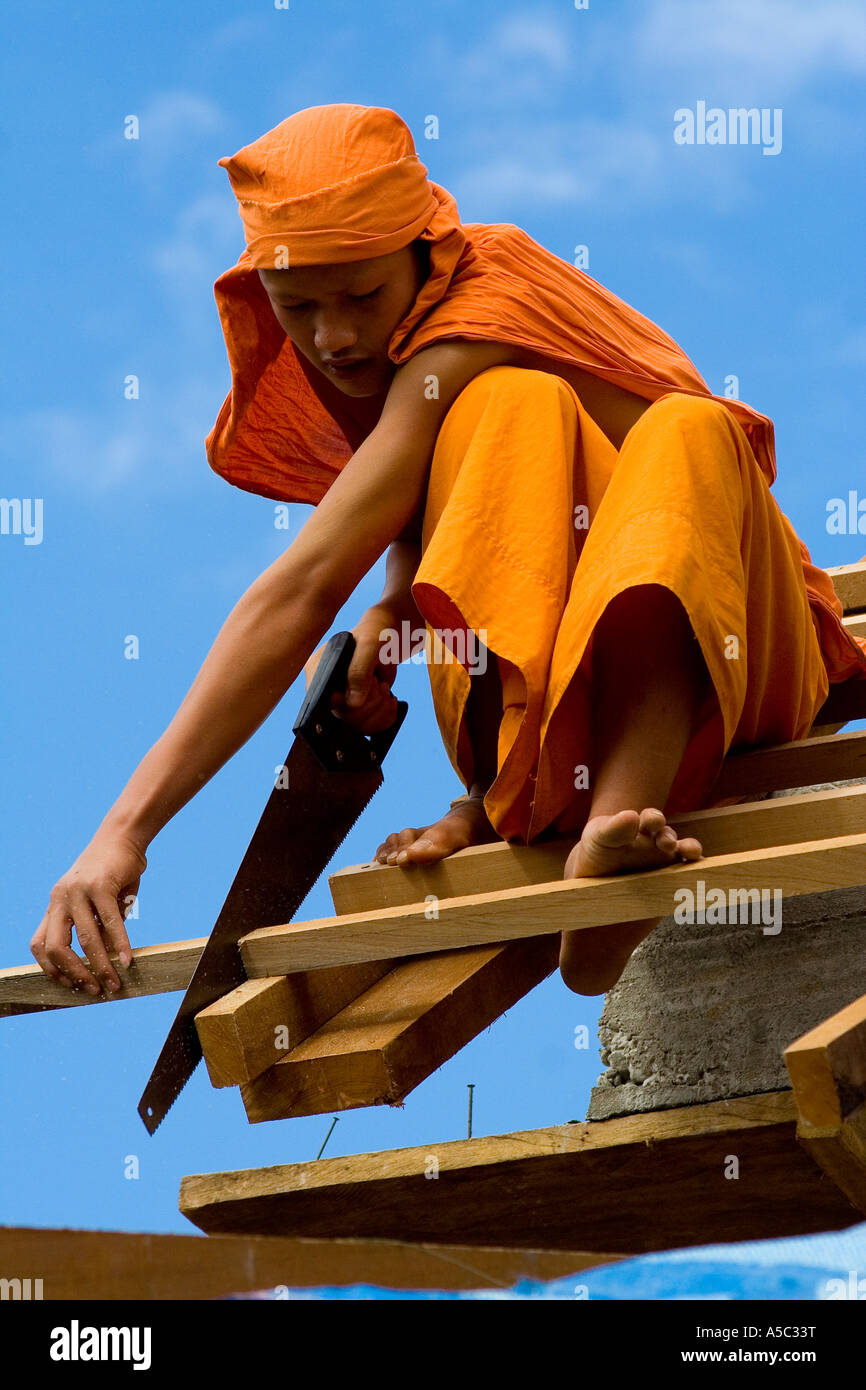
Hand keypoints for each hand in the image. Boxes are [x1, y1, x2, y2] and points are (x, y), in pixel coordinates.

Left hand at [30, 831, 147, 993]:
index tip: (70, 984)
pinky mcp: (100, 885)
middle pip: (56, 947)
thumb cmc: (112, 872)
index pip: (39, 944)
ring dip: (100, 965)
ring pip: (85, 938)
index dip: (51, 969)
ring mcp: (78, 891)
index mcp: (55, 904)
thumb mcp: (98, 903)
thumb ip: (97, 927)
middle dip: (75, 973)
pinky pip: (110, 922)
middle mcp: (60, 898)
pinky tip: (127, 960)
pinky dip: (119, 944)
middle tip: (93, 990)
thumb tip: (104, 960)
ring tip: (113, 982)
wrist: (123, 836)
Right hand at [304, 604, 401, 735]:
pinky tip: (390, 700)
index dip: (344, 703)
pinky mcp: (358, 709)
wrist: (389, 638)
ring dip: (379, 710)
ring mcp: (342, 701)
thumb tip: (353, 703)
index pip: (321, 700)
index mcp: (317, 670)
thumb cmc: (376, 634)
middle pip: (342, 717)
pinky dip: (386, 717)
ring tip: (385, 689)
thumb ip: (359, 670)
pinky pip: (370, 728)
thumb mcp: (369, 645)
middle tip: (379, 684)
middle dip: (369, 704)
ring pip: (358, 725)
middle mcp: (326, 689)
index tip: (365, 689)